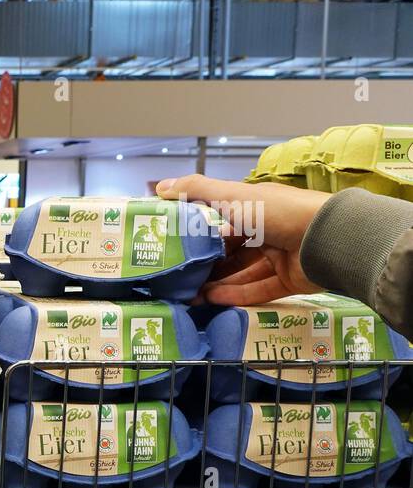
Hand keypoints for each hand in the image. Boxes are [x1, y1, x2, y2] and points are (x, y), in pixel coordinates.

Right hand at [154, 174, 331, 305]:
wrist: (326, 238)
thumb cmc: (278, 212)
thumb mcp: (233, 197)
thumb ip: (197, 190)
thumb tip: (160, 186)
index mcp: (257, 209)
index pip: (224, 223)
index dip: (201, 234)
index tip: (177, 247)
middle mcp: (268, 232)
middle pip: (232, 252)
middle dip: (207, 265)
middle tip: (181, 277)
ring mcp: (280, 257)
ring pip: (242, 273)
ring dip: (217, 283)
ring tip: (191, 295)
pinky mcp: (289, 281)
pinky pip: (258, 290)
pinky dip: (236, 295)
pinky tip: (212, 300)